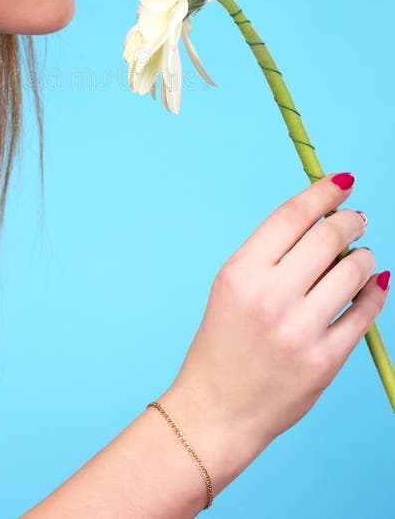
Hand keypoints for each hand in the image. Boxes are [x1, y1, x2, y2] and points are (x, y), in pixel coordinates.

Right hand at [159, 173, 388, 493]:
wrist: (218, 409)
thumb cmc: (224, 343)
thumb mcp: (232, 287)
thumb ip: (271, 255)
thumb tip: (324, 221)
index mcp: (241, 272)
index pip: (292, 215)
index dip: (323, 193)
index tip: (342, 183)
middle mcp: (270, 297)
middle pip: (327, 237)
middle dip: (350, 221)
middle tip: (358, 219)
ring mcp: (299, 330)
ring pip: (353, 272)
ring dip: (364, 257)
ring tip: (361, 258)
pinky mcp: (324, 361)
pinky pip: (365, 314)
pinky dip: (375, 293)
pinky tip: (374, 284)